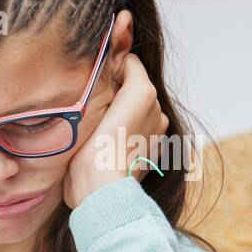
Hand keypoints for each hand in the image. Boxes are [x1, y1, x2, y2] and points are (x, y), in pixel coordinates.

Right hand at [64, 51, 168, 208]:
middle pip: (134, 87)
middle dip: (117, 94)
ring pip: (137, 109)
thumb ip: (105, 80)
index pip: (129, 63)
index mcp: (143, 92)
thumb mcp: (93, 103)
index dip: (111, 70)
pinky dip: (129, 133)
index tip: (95, 86)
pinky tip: (112, 145)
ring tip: (102, 132)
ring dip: (123, 114)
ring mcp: (158, 130)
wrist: (101, 188)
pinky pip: (141, 130)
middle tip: (96, 112)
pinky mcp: (155, 149)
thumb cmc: (93, 150)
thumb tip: (109, 68)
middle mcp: (157, 108)